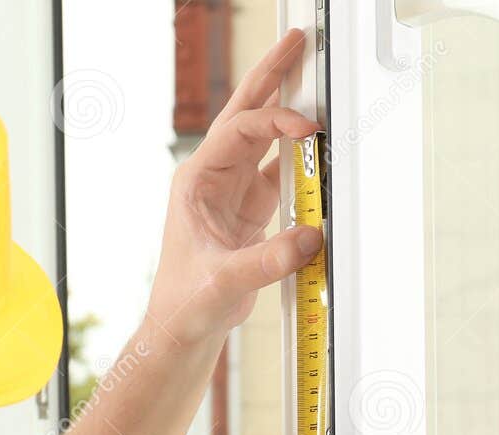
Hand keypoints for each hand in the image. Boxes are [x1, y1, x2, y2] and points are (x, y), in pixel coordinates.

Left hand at [145, 30, 324, 348]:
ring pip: (261, 138)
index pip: (238, 132)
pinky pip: (278, 172)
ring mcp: (231, 192)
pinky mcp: (249, 210)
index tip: (308, 129)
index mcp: (196, 181)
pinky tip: (316, 144)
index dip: (275, 122)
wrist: (182, 328)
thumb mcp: (224, 281)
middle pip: (244, 114)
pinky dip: (299, 158)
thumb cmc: (185, 302)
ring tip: (308, 78)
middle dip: (269, 76)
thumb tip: (310, 238)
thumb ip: (268, 259)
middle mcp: (212, 178)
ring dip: (286, 110)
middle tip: (294, 42)